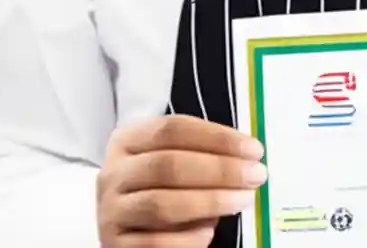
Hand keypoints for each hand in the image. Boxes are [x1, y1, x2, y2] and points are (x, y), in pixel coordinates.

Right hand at [97, 115, 267, 247]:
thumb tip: (248, 160)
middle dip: (220, 170)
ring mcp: (110, 211)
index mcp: (128, 141)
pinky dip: (188, 237)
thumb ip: (203, 154)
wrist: (126, 228)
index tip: (254, 149)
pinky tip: (209, 231)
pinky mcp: (115, 245)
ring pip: (162, 204)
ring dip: (211, 201)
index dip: (217, 137)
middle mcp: (114, 173)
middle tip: (256, 175)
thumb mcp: (174, 160)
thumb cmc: (160, 187)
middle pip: (169, 164)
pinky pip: (156, 243)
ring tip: (243, 199)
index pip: (173, 129)